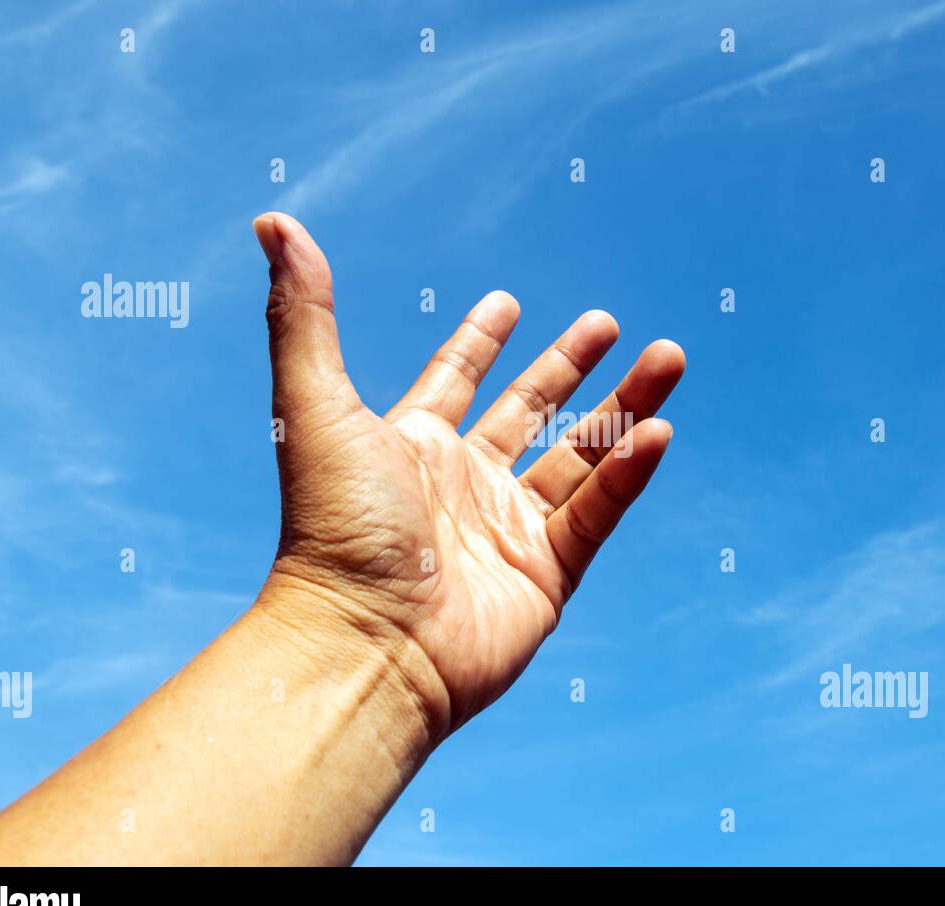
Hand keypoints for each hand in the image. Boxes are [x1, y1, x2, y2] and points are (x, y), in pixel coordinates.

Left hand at [252, 213, 684, 733]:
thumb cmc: (335, 528)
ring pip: (580, 457)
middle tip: (610, 325)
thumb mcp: (316, 404)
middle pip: (530, 413)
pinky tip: (659, 429)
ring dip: (625, 408)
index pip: (453, 382)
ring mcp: (507, 532)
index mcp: (411, 447)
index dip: (479, 343)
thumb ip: (304, 314)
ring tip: (670, 357)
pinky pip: (598, 512)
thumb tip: (275, 220)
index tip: (509, 305)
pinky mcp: (546, 576)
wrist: (367, 646)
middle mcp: (461, 486)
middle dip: (571, 368)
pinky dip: (629, 472)